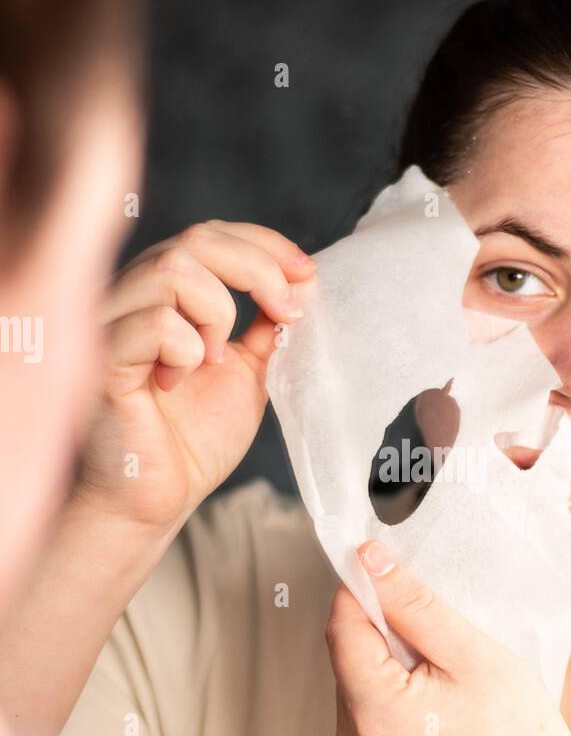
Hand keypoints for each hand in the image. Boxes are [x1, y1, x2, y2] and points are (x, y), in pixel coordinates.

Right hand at [72, 220, 314, 532]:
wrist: (157, 499)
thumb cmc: (190, 441)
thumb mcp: (246, 372)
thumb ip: (265, 326)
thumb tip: (299, 281)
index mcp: (163, 293)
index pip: (209, 235)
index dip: (262, 244)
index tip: (305, 273)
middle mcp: (131, 296)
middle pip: (194, 239)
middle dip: (256, 268)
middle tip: (288, 312)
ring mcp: (110, 323)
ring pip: (172, 270)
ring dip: (216, 313)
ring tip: (214, 361)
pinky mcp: (101, 359)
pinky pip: (153, 323)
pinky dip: (185, 350)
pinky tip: (174, 384)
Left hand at [324, 539, 570, 735]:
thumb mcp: (470, 655)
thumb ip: (413, 605)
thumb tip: (368, 561)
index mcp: (374, 714)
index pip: (342, 625)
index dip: (365, 589)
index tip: (392, 568)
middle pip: (347, 652)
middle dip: (386, 630)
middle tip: (443, 639)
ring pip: (356, 678)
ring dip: (391, 661)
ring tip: (448, 680)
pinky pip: (366, 708)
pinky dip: (393, 690)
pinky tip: (439, 703)